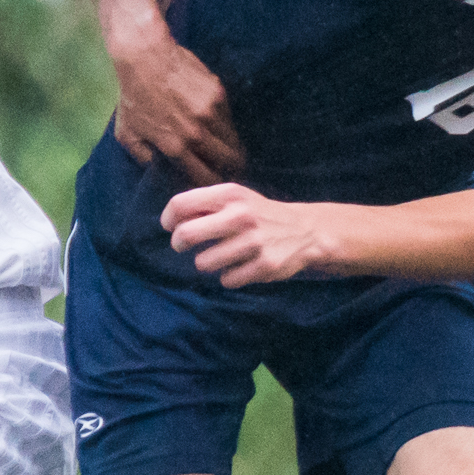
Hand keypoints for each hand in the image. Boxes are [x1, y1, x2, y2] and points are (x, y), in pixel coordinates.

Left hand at [109, 35, 243, 180]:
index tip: (215, 185)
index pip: (204, 176)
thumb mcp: (126, 134)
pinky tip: (223, 126)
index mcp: (175, 146)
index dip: (212, 184)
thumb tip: (157, 169)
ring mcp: (211, 112)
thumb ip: (142, 156)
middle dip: (232, 169)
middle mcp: (197, 133)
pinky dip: (227, 125)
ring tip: (234, 153)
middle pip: (227, 161)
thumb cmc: (132, 96)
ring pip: (233, 140)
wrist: (145, 57)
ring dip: (234, 148)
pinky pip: (229, 117)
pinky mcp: (219, 93)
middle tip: (234, 171)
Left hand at [162, 183, 328, 287]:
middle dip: (179, 243)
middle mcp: (241, 216)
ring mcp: (253, 242)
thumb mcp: (236, 198)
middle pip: (186, 235)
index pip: (181, 204)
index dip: (168, 219)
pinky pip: (227, 280)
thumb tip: (172, 221)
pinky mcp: (264, 266)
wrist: (305, 230)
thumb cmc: (258, 214)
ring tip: (221, 256)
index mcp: (230, 194)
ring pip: (203, 263)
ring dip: (207, 262)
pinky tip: (241, 266)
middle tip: (183, 245)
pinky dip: (229, 276)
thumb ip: (205, 205)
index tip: (170, 227)